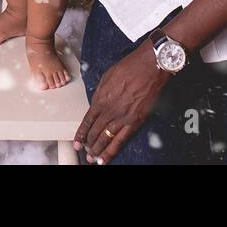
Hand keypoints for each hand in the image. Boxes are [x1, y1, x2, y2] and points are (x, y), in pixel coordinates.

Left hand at [73, 40, 169, 163]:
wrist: (149, 67)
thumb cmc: (129, 68)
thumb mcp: (107, 77)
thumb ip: (100, 93)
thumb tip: (96, 104)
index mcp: (100, 99)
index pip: (87, 121)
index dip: (81, 133)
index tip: (77, 141)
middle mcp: (109, 110)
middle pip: (94, 132)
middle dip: (88, 144)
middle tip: (84, 151)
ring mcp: (121, 117)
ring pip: (105, 139)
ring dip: (97, 150)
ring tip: (93, 158)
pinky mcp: (134, 121)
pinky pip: (120, 140)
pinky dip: (112, 151)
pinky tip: (106, 158)